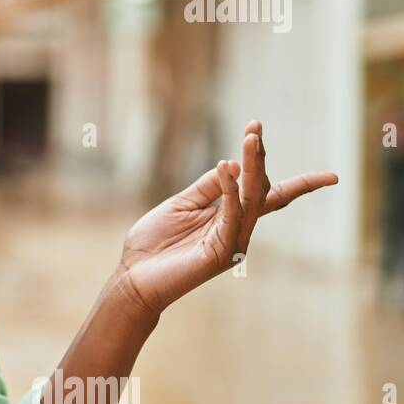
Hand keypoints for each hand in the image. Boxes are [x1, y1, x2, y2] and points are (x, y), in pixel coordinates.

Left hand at [115, 120, 337, 315]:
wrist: (133, 276)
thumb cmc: (154, 243)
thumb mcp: (182, 204)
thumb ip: (208, 187)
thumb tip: (234, 162)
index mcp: (229, 218)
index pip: (263, 191)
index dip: (270, 164)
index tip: (261, 129)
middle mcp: (237, 229)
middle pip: (261, 190)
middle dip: (261, 157)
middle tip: (255, 126)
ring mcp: (232, 242)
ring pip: (252, 199)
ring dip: (254, 167)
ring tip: (251, 138)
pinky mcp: (221, 252)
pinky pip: (232, 216)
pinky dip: (231, 190)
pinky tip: (228, 166)